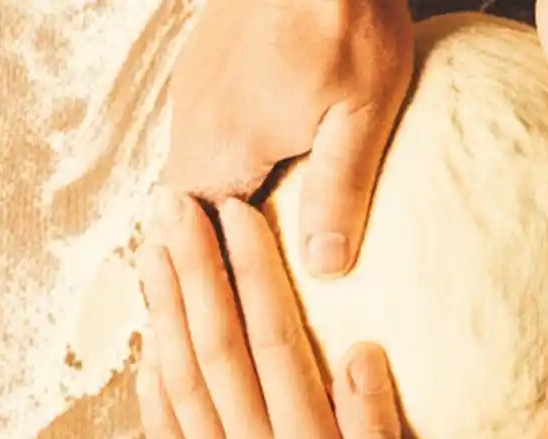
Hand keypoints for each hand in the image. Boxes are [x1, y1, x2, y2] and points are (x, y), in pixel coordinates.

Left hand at [134, 188, 426, 438]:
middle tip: (174, 206)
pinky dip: (150, 387)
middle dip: (192, 269)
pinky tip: (143, 350)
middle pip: (215, 347)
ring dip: (162, 313)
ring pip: (181, 383)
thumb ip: (377, 434)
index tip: (239, 215)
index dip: (253, 273)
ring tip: (147, 255)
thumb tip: (362, 353)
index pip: (274, 342)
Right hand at [164, 0, 412, 277]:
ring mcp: (194, 84)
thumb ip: (338, 192)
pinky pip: (202, 126)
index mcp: (225, 141)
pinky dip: (222, 155)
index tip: (227, 301)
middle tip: (242, 277)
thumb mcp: (361, 114)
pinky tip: (260, 162)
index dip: (208, 270)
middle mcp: (194, 116)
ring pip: (190, 162)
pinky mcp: (206, 60)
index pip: (193, 233)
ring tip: (253, 231)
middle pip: (186, 203)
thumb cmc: (348, 18)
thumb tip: (323, 269)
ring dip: (215, 196)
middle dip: (209, 241)